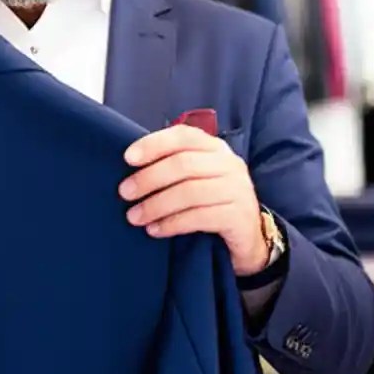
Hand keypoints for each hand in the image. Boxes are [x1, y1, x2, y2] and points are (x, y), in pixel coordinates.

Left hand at [118, 125, 268, 275]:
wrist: (248, 237)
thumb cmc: (212, 203)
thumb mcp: (197, 178)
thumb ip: (172, 166)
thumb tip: (131, 165)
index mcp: (216, 148)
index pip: (184, 136)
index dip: (154, 144)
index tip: (128, 158)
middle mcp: (230, 164)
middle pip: (183, 164)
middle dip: (149, 178)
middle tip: (124, 192)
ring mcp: (237, 190)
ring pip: (189, 192)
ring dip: (156, 205)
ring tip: (134, 217)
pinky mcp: (239, 217)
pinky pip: (199, 218)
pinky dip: (172, 224)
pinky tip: (155, 230)